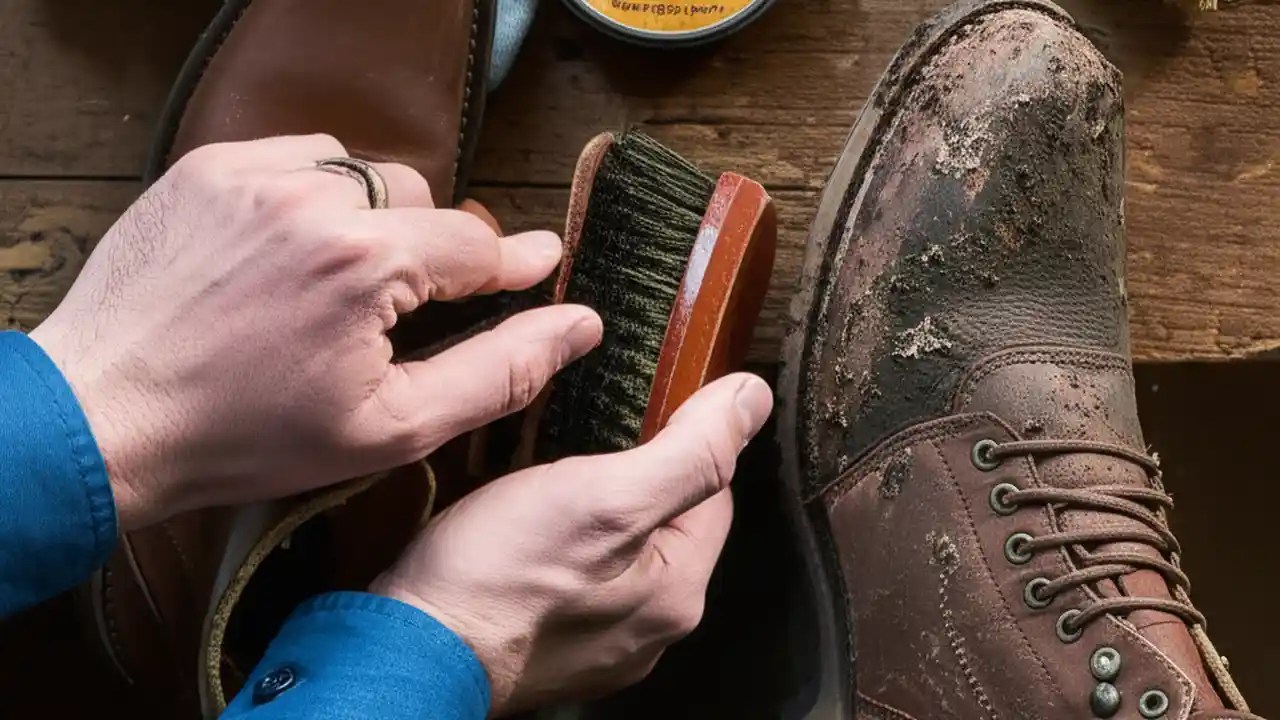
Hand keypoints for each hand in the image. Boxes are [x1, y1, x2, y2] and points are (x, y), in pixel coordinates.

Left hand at [29, 135, 601, 530]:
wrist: (104, 418)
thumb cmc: (247, 437)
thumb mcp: (392, 428)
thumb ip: (500, 371)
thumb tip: (578, 323)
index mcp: (366, 262)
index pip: (475, 243)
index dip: (506, 266)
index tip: (537, 266)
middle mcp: (313, 196)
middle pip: (421, 198)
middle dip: (424, 251)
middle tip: (392, 314)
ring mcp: (251, 173)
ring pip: (361, 172)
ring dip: (368, 219)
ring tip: (332, 284)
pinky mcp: (207, 166)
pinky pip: (297, 157)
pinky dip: (311, 196)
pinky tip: (288, 253)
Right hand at [371, 373, 773, 714]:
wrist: (408, 651)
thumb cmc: (501, 574)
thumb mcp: (605, 496)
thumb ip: (690, 452)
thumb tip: (754, 399)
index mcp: (681, 592)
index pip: (715, 492)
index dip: (683, 438)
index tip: (638, 404)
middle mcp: (652, 628)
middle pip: (667, 520)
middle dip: (635, 472)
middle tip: (583, 435)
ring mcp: (601, 645)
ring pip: (619, 548)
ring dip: (594, 506)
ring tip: (548, 469)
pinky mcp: (552, 646)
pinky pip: (577, 576)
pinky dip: (560, 543)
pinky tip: (523, 523)